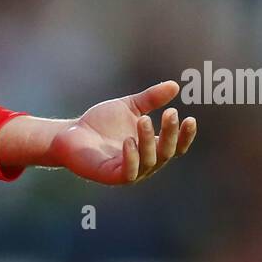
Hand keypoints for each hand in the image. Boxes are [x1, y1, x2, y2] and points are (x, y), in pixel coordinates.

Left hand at [48, 82, 196, 184]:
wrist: (72, 133)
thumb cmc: (102, 122)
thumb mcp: (129, 106)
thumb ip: (151, 98)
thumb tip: (175, 85)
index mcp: (152, 147)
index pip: (176, 146)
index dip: (185, 135)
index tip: (189, 118)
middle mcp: (145, 162)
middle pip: (166, 153)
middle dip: (170, 133)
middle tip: (171, 113)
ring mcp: (130, 171)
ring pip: (149, 161)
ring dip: (148, 140)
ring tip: (144, 120)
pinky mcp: (112, 176)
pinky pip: (128, 171)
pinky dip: (131, 157)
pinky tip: (129, 141)